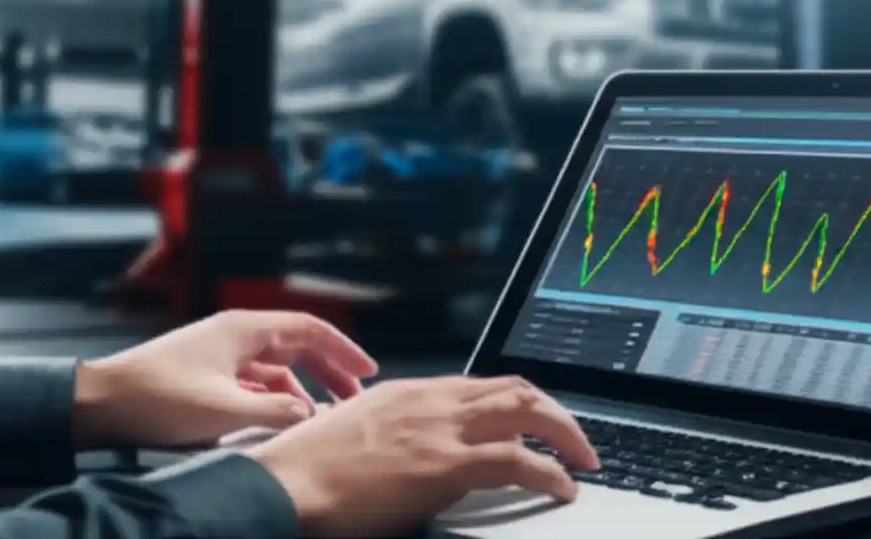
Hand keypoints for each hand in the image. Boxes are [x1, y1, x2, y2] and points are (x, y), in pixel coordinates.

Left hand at [72, 310, 377, 448]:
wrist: (98, 404)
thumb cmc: (154, 399)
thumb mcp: (223, 411)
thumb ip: (275, 414)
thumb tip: (312, 416)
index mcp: (243, 329)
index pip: (309, 329)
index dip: (343, 349)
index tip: (367, 371)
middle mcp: (235, 335)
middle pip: (297, 347)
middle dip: (328, 371)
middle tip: (353, 397)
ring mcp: (220, 355)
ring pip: (276, 369)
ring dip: (301, 391)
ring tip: (320, 418)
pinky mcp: (207, 376)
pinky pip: (254, 384)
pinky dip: (274, 400)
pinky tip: (282, 423)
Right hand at [245, 375, 598, 536]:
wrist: (286, 484)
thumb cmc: (311, 466)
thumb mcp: (361, 429)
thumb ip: (401, 428)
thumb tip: (424, 446)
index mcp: (414, 390)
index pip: (487, 384)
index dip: (525, 401)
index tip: (544, 420)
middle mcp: (433, 399)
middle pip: (516, 389)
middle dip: (557, 412)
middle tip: (578, 440)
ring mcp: (440, 429)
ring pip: (527, 411)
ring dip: (566, 434)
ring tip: (584, 459)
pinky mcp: (444, 465)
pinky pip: (516, 460)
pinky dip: (550, 471)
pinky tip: (562, 486)